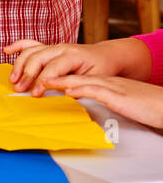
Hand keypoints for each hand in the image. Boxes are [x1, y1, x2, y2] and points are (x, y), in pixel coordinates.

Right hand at [6, 40, 125, 95]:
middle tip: (20, 89)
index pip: (53, 68)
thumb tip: (63, 93)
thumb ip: (78, 85)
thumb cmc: (102, 67)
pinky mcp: (49, 48)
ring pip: (31, 51)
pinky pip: (30, 44)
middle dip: (26, 75)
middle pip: (38, 58)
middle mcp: (61, 48)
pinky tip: (7, 50)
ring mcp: (53, 47)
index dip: (42, 81)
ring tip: (13, 79)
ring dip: (19, 65)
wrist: (107, 56)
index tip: (36, 93)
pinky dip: (18, 46)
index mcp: (74, 55)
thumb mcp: (96, 79)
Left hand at [43, 74, 162, 129]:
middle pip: (73, 76)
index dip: (58, 78)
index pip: (76, 78)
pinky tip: (68, 91)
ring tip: (42, 83)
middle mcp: (105, 81)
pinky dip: (80, 89)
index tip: (41, 81)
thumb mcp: (121, 101)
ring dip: (60, 82)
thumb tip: (88, 102)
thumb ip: (104, 100)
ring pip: (80, 80)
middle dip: (53, 78)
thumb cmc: (147, 106)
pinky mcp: (117, 95)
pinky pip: (96, 90)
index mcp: (105, 83)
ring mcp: (111, 87)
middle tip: (34, 80)